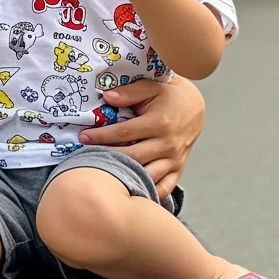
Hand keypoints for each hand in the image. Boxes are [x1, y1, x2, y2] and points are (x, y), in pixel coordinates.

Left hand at [78, 76, 204, 198]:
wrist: (195, 107)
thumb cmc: (170, 95)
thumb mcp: (152, 86)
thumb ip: (130, 92)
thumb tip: (107, 97)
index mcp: (160, 123)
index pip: (124, 133)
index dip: (101, 136)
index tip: (83, 137)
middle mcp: (168, 144)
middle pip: (131, 158)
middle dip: (106, 157)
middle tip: (85, 156)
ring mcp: (174, 159)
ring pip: (146, 176)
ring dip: (124, 177)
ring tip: (102, 173)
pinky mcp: (178, 169)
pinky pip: (163, 188)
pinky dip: (147, 192)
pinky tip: (128, 190)